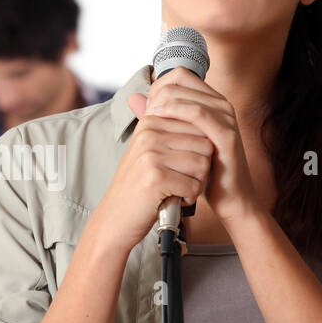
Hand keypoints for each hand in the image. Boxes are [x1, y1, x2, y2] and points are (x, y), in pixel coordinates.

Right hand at [90, 76, 214, 252]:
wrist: (115, 218)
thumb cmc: (139, 186)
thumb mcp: (149, 150)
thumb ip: (168, 127)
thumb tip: (189, 104)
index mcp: (150, 122)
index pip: (199, 127)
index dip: (197, 151)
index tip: (177, 164)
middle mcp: (149, 133)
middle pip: (205, 144)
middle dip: (200, 168)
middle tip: (177, 180)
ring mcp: (151, 154)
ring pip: (203, 164)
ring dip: (195, 183)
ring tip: (174, 189)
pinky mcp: (155, 177)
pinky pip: (194, 185)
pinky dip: (188, 198)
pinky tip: (172, 199)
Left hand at [141, 67, 263, 228]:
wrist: (229, 198)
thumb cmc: (203, 170)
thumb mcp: (177, 139)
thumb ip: (157, 117)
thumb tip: (133, 97)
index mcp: (210, 101)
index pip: (179, 75)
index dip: (158, 86)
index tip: (148, 107)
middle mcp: (221, 104)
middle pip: (180, 82)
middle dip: (157, 96)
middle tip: (146, 114)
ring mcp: (226, 118)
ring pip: (186, 95)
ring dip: (162, 104)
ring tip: (150, 118)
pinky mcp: (226, 134)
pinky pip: (198, 114)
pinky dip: (175, 114)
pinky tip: (160, 122)